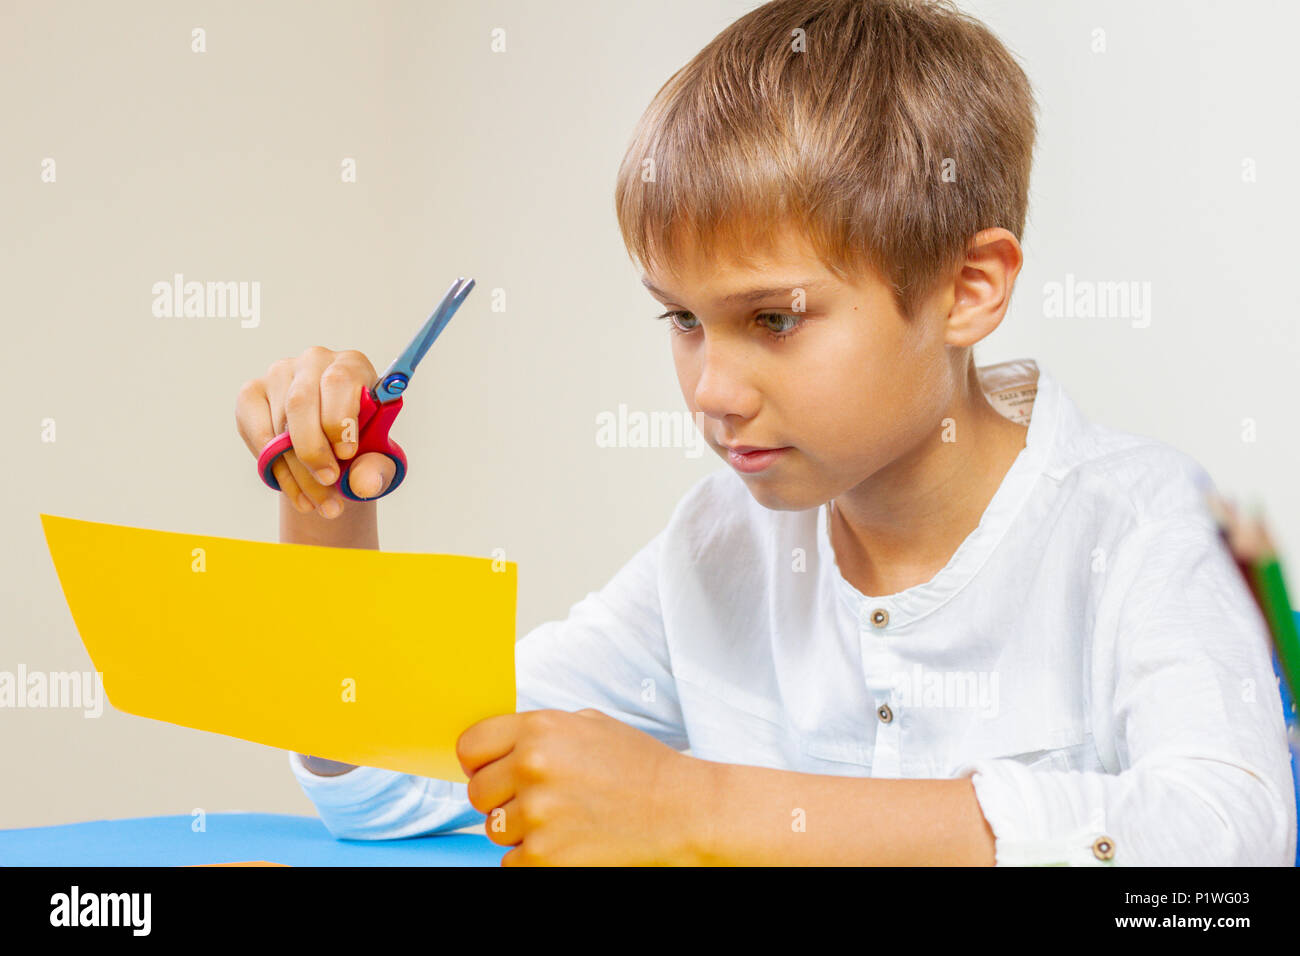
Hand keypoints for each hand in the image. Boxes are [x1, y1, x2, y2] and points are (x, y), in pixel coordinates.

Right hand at [235, 346, 396, 516]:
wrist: (334, 451)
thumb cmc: (361, 445)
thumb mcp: (377, 460)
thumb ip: (376, 470)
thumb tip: (365, 485)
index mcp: (352, 365)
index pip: (339, 381)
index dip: (340, 419)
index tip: (346, 454)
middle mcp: (314, 361)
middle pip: (302, 401)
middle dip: (313, 449)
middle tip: (328, 482)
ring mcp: (279, 374)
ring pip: (280, 424)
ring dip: (297, 471)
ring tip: (319, 502)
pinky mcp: (252, 394)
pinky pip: (257, 432)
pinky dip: (275, 467)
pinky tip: (296, 493)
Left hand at [456, 708, 706, 865]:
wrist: (681, 810)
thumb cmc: (639, 766)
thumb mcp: (588, 724)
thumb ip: (539, 731)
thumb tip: (499, 746)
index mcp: (539, 729)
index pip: (469, 747)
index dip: (479, 762)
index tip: (493, 771)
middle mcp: (532, 768)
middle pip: (477, 793)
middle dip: (501, 799)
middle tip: (539, 800)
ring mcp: (537, 815)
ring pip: (494, 830)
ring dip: (519, 830)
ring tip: (561, 820)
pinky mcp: (545, 858)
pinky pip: (511, 862)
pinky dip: (533, 858)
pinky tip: (566, 842)